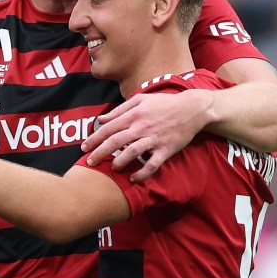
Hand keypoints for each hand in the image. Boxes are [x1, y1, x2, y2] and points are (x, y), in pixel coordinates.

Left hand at [80, 91, 208, 182]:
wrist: (192, 109)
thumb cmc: (164, 104)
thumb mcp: (141, 100)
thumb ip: (120, 109)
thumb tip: (101, 119)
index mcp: (134, 114)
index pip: (109, 127)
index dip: (94, 138)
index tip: (84, 147)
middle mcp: (142, 126)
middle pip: (116, 141)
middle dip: (100, 152)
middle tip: (89, 162)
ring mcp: (154, 138)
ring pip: (132, 152)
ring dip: (119, 161)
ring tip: (112, 168)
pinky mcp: (166, 149)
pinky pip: (152, 164)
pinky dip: (142, 173)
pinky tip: (133, 177)